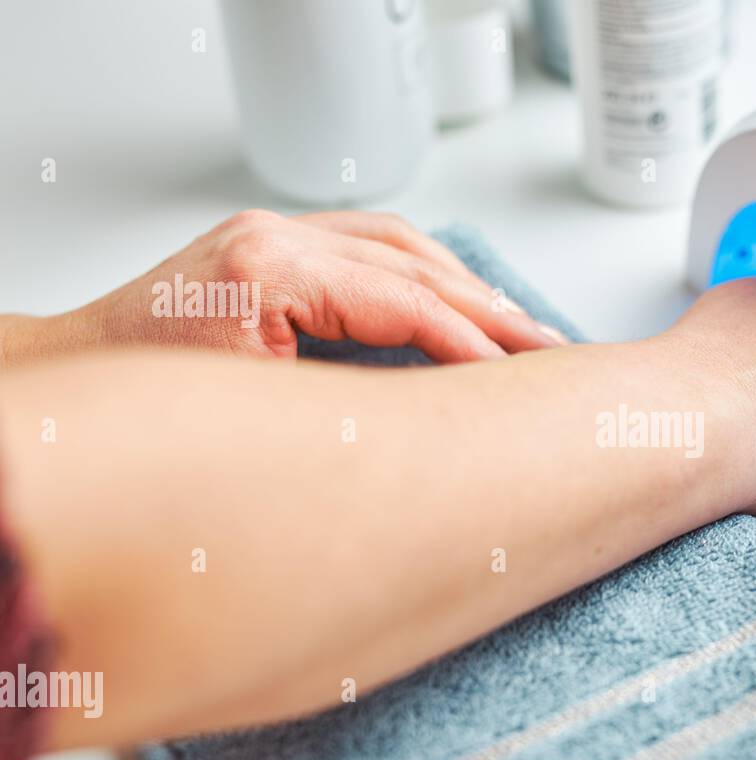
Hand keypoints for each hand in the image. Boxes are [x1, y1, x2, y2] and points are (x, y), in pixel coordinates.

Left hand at [5, 209, 566, 364]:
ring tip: (522, 327)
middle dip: (491, 308)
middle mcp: (276, 237)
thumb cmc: (153, 401)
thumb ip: (354, 398)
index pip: (406, 302)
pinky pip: (375, 245)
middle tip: (552, 347)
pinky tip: (461, 301)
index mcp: (270, 271)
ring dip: (469, 286)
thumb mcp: (262, 413)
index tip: (523, 379)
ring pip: (405, 245)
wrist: (87, 369)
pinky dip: (428, 274)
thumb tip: (439, 415)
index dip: (474, 343)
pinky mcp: (278, 242)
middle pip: (417, 263)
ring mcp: (276, 231)